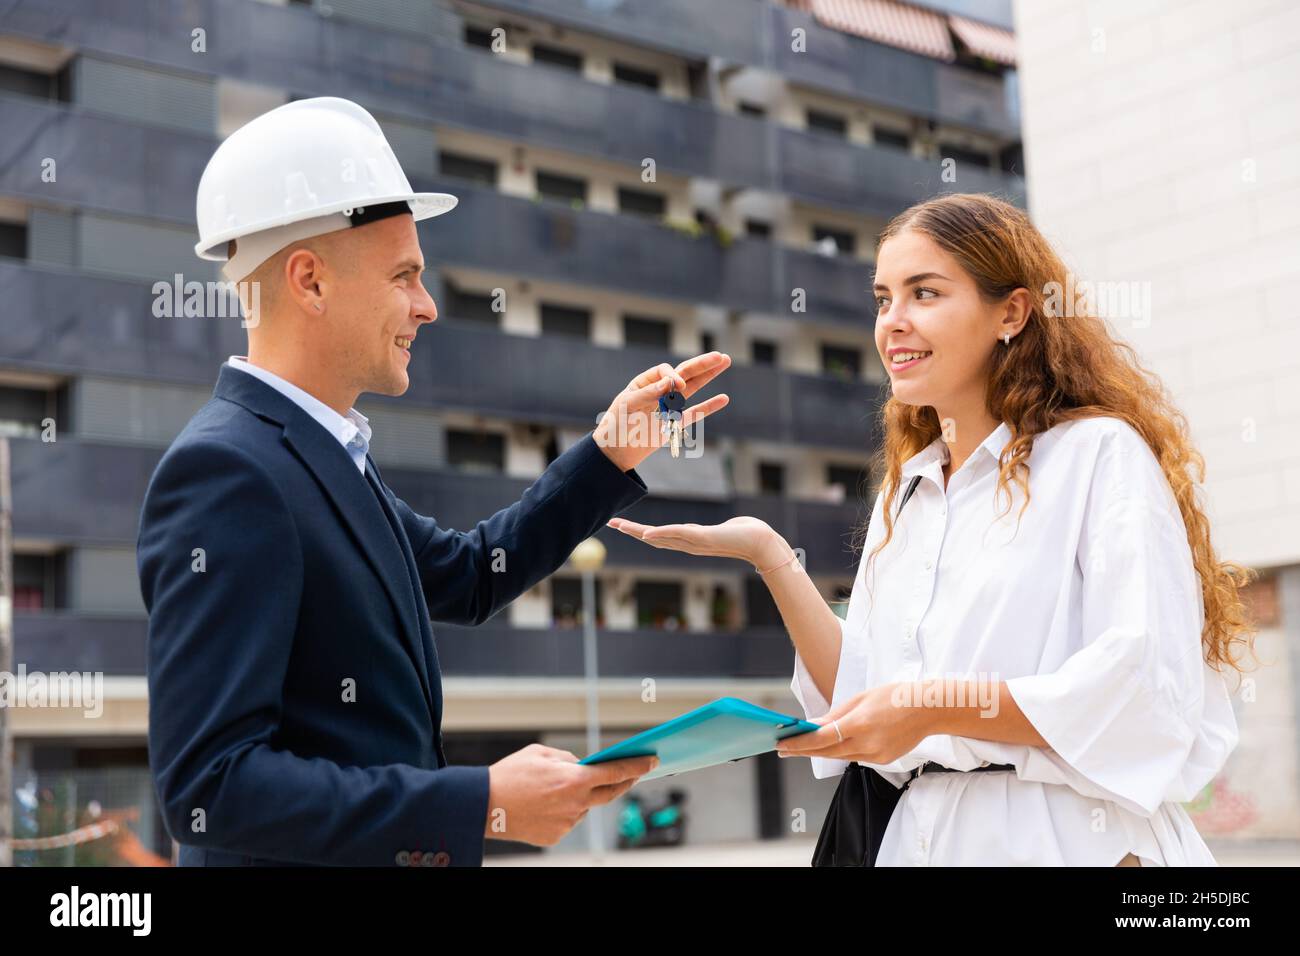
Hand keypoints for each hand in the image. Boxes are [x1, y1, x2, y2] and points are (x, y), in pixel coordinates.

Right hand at [484, 744, 658, 845]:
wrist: (484, 805)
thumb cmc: (510, 774)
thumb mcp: (541, 753)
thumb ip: (567, 759)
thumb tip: (581, 766)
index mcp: (574, 779)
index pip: (616, 772)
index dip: (637, 766)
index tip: (652, 761)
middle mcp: (576, 803)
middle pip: (611, 793)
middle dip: (625, 782)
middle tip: (634, 774)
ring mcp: (567, 823)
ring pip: (585, 807)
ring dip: (582, 797)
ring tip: (558, 788)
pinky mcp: (555, 836)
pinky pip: (568, 820)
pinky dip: (563, 810)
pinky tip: (544, 804)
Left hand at [593, 352, 730, 471]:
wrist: (616, 451)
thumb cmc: (616, 425)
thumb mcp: (627, 405)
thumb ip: (648, 393)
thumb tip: (670, 381)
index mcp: (645, 382)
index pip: (664, 372)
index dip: (673, 376)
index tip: (679, 386)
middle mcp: (660, 391)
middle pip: (684, 373)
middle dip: (702, 364)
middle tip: (720, 356)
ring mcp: (670, 406)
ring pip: (693, 388)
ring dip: (709, 376)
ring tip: (725, 361)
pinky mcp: (676, 423)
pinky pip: (696, 413)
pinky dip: (709, 406)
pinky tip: (724, 398)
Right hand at [606, 515, 783, 567]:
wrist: (762, 542)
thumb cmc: (746, 534)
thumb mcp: (723, 531)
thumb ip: (715, 532)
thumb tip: (717, 531)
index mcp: (690, 541)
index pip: (659, 536)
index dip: (639, 532)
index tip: (622, 526)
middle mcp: (688, 544)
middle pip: (653, 538)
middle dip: (631, 531)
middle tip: (611, 523)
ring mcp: (694, 542)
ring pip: (660, 536)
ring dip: (638, 531)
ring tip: (621, 525)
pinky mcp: (704, 538)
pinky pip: (678, 534)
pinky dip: (661, 533)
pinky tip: (647, 533)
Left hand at [774, 683, 933, 764]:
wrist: (928, 710)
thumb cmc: (894, 697)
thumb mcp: (860, 698)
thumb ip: (835, 715)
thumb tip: (811, 727)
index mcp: (859, 724)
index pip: (821, 738)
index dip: (798, 743)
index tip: (781, 744)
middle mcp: (867, 743)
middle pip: (827, 751)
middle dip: (803, 750)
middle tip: (783, 749)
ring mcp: (876, 755)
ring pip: (840, 756)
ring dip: (820, 752)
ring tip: (801, 747)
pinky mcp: (883, 760)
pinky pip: (856, 757)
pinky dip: (843, 751)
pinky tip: (832, 746)